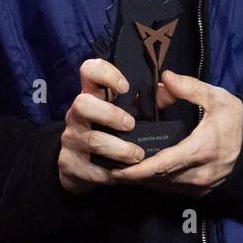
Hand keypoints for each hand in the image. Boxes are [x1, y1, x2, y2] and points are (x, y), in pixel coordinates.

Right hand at [58, 58, 145, 193]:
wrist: (81, 167)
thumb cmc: (111, 133)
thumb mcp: (127, 112)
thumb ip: (150, 99)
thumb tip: (171, 86)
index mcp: (92, 95)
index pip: (89, 70)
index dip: (105, 73)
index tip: (125, 86)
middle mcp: (77, 114)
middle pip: (82, 103)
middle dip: (110, 114)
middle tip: (131, 125)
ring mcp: (72, 139)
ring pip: (91, 139)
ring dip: (118, 148)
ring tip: (137, 155)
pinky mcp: (70, 164)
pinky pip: (89, 168)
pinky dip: (110, 172)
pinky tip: (123, 172)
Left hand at [110, 69, 242, 196]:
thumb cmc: (237, 121)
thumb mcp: (218, 98)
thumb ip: (190, 88)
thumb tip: (165, 77)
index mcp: (201, 150)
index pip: (164, 164)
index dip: (139, 170)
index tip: (118, 170)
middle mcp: (198, 173)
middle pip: (158, 178)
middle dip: (133, 175)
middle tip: (107, 168)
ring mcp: (199, 185)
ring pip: (163, 186)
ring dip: (142, 180)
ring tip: (117, 171)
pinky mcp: (199, 190)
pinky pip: (172, 189)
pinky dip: (155, 182)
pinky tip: (140, 172)